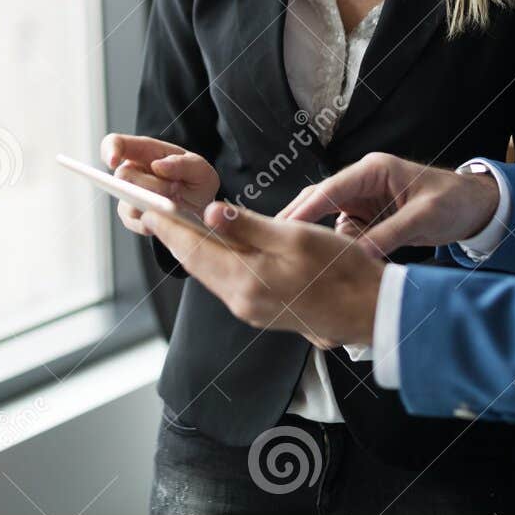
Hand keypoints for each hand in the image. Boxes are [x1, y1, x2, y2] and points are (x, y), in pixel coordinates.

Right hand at [100, 133, 219, 236]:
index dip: (110, 150)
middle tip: (175, 189)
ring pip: (128, 201)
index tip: (113, 162)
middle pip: (124, 176)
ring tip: (174, 204)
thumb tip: (158, 165)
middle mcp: (133, 171)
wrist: (201, 209)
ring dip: (153, 205)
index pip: (116, 143)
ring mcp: (129, 195)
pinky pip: (134, 221)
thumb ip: (183, 164)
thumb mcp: (200, 169)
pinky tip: (165, 219)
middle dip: (150, 185)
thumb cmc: (196, 182)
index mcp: (145, 151)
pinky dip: (151, 222)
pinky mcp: (131, 217)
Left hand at [140, 201, 385, 347]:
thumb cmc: (342, 272)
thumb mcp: (295, 237)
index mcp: (244, 281)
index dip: (165, 223)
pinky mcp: (261, 309)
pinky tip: (212, 242)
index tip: (143, 203)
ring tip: (173, 219)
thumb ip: (248, 225)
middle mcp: (239, 301)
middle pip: (193, 261)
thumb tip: (209, 212)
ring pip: (207, 271)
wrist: (371, 311)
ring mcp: (250, 308)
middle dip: (171, 233)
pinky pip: (224, 280)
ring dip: (190, 245)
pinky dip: (211, 258)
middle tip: (150, 205)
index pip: (191, 248)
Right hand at [277, 152, 498, 252]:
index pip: (329, 189)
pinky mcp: (367, 216)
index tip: (283, 229)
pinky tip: (327, 262)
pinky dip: (336, 247)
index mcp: (373, 170)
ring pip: (326, 219)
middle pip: (318, 200)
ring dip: (318, 238)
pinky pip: (342, 232)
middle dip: (298, 222)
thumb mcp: (423, 217)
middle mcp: (362, 182)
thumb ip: (389, 235)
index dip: (304, 210)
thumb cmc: (454, 201)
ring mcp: (362, 200)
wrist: (476, 208)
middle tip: (275, 245)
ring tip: (299, 260)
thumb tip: (357, 257)